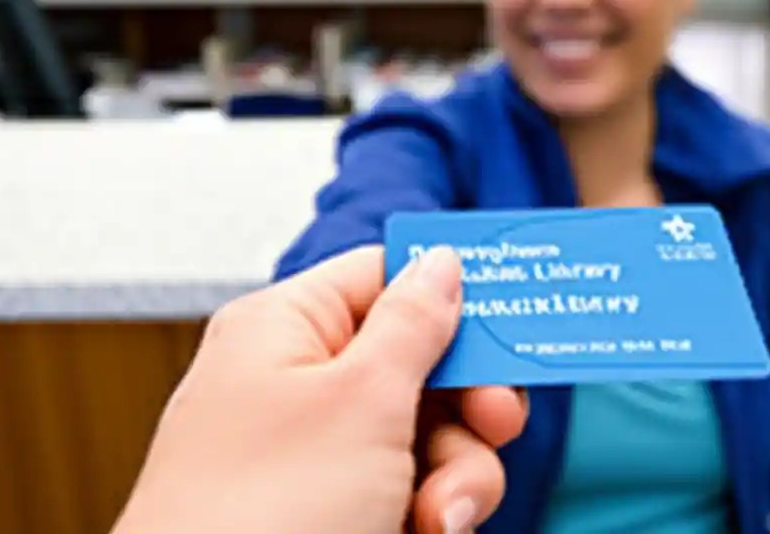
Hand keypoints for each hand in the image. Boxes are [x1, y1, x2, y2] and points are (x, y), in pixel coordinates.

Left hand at [112, 246, 526, 533]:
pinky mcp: (333, 511)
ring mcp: (317, 454)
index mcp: (287, 329)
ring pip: (427, 437)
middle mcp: (298, 384)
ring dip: (456, 475)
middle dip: (466, 408)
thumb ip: (414, 323)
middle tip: (494, 426)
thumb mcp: (360, 400)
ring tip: (439, 515)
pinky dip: (430, 513)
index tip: (515, 325)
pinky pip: (409, 491)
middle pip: (421, 363)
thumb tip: (440, 261)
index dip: (453, 295)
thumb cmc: (254, 518)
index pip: (386, 277)